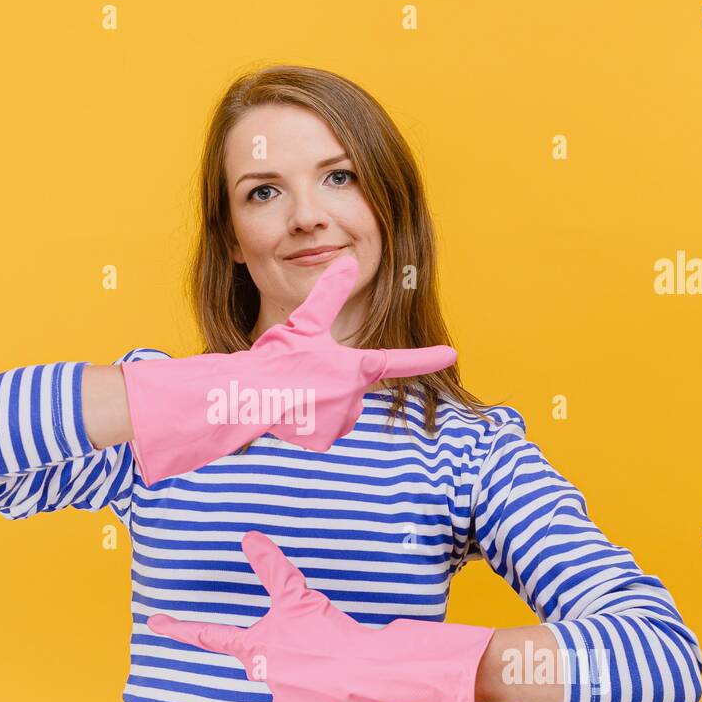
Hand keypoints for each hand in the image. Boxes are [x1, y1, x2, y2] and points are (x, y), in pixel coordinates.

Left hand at [146, 530, 494, 701]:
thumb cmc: (325, 630)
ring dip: (300, 663)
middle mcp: (258, 674)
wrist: (360, 668)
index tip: (155, 623)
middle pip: (261, 653)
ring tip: (324, 653)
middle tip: (310, 635)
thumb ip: (270, 566)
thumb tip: (248, 537)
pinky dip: (312, 686)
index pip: (208, 635)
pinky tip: (327, 677)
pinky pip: (300, 697)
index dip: (180, 628)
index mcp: (252, 646)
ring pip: (282, 674)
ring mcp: (277, 696)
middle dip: (283, 643)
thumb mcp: (296, 592)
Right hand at [245, 253, 457, 449]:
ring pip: (339, 410)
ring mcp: (340, 422)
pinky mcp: (323, 441)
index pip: (400, 361)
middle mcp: (355, 397)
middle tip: (303, 374)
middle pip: (353, 389)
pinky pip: (321, 429)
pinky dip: (306, 421)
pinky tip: (289, 411)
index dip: (427, 357)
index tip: (451, 354)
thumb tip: (347, 260)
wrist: (250, 395)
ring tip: (295, 391)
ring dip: (321, 401)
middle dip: (332, 383)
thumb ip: (330, 293)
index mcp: (357, 367)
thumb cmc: (279, 356)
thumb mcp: (306, 321)